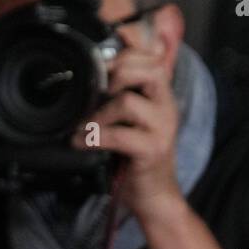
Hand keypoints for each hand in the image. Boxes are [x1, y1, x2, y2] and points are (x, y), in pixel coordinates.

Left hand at [71, 42, 184, 222]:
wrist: (154, 194)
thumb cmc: (133, 154)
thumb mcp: (127, 119)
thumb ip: (115, 96)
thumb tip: (83, 75)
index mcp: (160, 94)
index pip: (151, 57)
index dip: (124, 54)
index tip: (99, 65)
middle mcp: (166, 106)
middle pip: (148, 69)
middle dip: (114, 74)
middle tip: (94, 93)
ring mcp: (163, 127)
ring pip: (128, 101)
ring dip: (97, 113)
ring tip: (83, 126)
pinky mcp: (153, 150)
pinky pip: (120, 135)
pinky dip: (95, 137)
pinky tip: (82, 143)